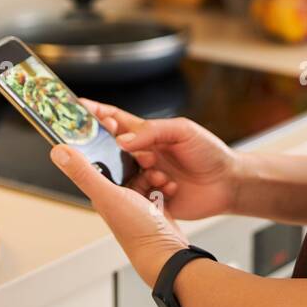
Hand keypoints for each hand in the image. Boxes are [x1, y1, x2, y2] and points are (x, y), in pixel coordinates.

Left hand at [49, 142, 189, 287]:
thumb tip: (57, 150)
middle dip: (141, 158)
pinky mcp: (153, 205)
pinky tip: (169, 187)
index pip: (101, 158)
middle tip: (149, 160)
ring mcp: (136, 200)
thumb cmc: (136, 230)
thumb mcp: (109, 195)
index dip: (111, 145)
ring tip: (161, 179)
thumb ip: (83, 172)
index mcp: (101, 190)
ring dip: (155, 170)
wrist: (165, 253)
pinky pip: (159, 183)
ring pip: (145, 172)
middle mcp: (116, 194)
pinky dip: (165, 182)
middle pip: (127, 163)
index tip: (122, 134)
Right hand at [79, 98, 242, 220]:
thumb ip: (152, 132)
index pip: (115, 121)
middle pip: (112, 150)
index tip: (76, 109)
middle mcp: (143, 155)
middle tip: (115, 152)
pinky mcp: (152, 198)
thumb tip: (122, 139)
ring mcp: (146, 177)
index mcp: (148, 134)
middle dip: (109, 150)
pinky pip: (138, 196)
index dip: (95, 114)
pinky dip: (150, 192)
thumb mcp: (183, 131)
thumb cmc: (210, 153)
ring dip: (137, 175)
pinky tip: (168, 189)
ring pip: (123, 176)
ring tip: (161, 173)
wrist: (229, 183)